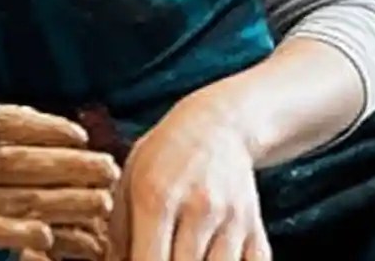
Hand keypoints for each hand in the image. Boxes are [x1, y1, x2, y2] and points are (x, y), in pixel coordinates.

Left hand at [109, 94, 270, 260]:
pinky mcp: (256, 229)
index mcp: (157, 198)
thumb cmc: (163, 156)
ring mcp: (232, 221)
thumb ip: (118, 234)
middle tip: (156, 254)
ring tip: (181, 253)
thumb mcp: (128, 182)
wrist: (217, 127)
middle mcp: (199, 209)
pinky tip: (209, 255)